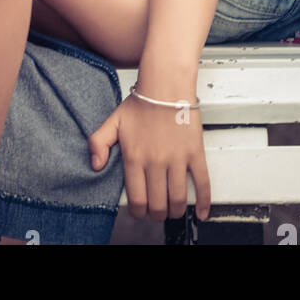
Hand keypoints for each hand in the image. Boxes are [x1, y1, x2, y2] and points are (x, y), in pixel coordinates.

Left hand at [89, 94, 210, 221]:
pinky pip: (202, 184)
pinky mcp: (194, 154)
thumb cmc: (142, 103)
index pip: (137, 199)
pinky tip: (201, 212)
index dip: (139, 212)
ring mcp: (177, 159)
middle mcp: (155, 161)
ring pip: (179, 199)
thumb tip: (95, 166)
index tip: (140, 211)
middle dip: (157, 214)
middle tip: (156, 212)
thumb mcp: (113, 121)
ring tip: (172, 210)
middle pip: (158, 204)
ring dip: (176, 211)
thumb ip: (99, 143)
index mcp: (135, 157)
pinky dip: (204, 203)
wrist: (165, 85)